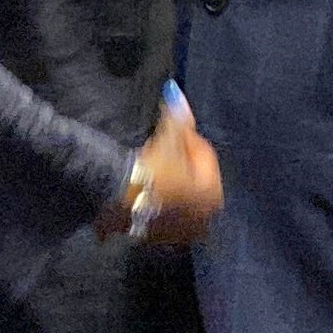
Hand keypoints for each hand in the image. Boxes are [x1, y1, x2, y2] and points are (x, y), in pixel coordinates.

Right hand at [98, 92, 224, 247]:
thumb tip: (177, 92)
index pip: (205, 155)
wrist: (119, 204)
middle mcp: (205, 218)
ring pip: (179, 197)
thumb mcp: (168, 141)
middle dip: (179, 161)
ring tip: (149, 167)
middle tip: (158, 148)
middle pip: (194, 179)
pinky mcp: (162, 239)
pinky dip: (158, 198)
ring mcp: (183, 232)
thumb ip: (178, 119)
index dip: (186, 138)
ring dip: (169, 181)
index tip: (168, 130)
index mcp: (213, 194)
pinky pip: (165, 211)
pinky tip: (143, 188)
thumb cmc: (151, 172)